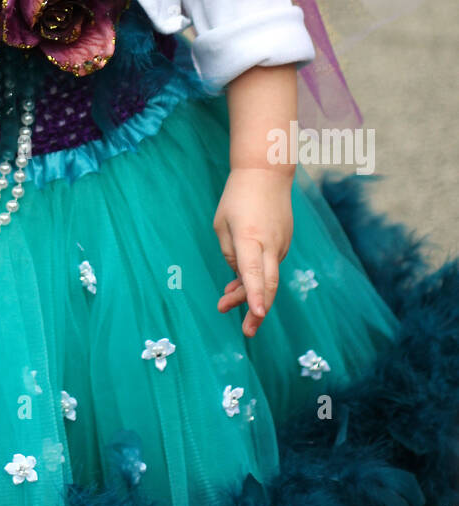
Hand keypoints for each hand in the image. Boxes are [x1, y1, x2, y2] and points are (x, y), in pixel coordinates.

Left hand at [213, 167, 292, 337]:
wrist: (268, 173)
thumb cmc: (237, 197)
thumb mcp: (222, 224)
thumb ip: (229, 253)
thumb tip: (239, 277)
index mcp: (250, 238)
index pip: (253, 271)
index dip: (254, 294)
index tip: (257, 313)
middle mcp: (270, 244)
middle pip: (268, 284)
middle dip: (258, 311)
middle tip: (247, 332)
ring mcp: (281, 245)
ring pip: (268, 278)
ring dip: (250, 293)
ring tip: (225, 301)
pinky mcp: (284, 243)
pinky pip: (270, 266)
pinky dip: (257, 278)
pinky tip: (239, 283)